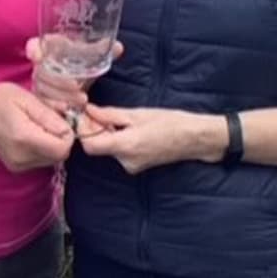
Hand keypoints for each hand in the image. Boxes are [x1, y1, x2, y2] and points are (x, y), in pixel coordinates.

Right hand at [0, 83, 73, 172]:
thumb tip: (68, 129)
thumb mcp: (27, 99)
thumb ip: (49, 116)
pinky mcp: (16, 167)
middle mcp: (21, 157)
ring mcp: (18, 165)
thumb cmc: (1, 100)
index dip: (68, 134)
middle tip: (50, 120)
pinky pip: (41, 161)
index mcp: (24, 138)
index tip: (60, 120)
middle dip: (61, 138)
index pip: (62, 149)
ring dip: (53, 144)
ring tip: (39, 126)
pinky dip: (43, 149)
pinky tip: (33, 135)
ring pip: (52, 159)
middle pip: (59, 155)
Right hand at [26, 37, 123, 113]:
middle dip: (58, 80)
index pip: (34, 46)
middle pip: (41, 72)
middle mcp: (39, 65)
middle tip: (76, 84)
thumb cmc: (76, 58)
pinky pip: (45, 104)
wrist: (70, 73)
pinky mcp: (41, 97)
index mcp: (47, 48)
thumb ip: (99, 50)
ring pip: (43, 90)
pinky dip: (57, 107)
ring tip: (81, 99)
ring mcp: (38, 82)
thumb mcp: (87, 53)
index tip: (38, 56)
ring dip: (61, 95)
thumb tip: (118, 47)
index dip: (34, 50)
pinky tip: (70, 109)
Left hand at [78, 105, 225, 173]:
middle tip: (99, 112)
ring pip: (108, 149)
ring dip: (107, 133)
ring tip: (119, 118)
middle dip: (94, 129)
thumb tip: (88, 111)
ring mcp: (131, 166)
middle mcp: (125, 161)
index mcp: (125, 146)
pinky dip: (117, 139)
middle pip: (98, 147)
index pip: (89, 146)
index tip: (85, 115)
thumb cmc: (169, 122)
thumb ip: (109, 115)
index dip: (83, 130)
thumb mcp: (137, 114)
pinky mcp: (136, 166)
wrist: (193, 139)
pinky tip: (129, 129)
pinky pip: (119, 152)